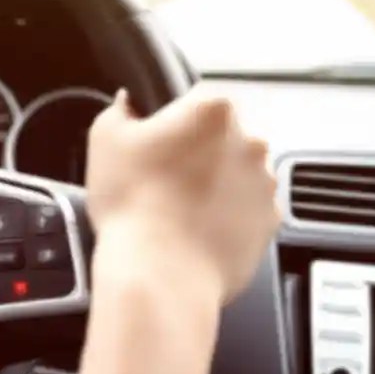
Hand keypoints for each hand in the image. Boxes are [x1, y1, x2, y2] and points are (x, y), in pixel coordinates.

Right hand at [85, 86, 278, 306]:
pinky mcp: (269, 224)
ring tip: (178, 211)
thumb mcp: (105, 140)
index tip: (155, 145)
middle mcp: (250, 141)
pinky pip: (247, 212)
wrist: (160, 273)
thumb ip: (119, 110)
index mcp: (213, 110)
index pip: (196, 100)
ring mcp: (264, 185)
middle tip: (163, 180)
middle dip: (198, 154)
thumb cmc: (132, 204)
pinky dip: (227, 218)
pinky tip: (196, 231)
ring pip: (237, 175)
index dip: (171, 123)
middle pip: (221, 137)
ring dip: (215, 186)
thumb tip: (127, 104)